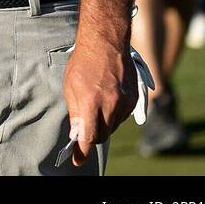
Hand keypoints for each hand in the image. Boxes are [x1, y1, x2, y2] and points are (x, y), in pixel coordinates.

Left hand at [62, 36, 138, 165]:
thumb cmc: (83, 63)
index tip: (77, 160)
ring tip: (95, 107)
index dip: (82, 152)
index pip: (88, 137)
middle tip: (83, 130)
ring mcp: (124, 103)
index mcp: (91, 102)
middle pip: (102, 135)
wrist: (106, 43)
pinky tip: (107, 101)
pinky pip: (123, 116)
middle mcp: (110, 105)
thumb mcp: (70, 87)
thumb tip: (77, 134)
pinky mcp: (134, 99)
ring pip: (113, 127)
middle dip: (92, 136)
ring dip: (104, 124)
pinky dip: (114, 115)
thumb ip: (75, 113)